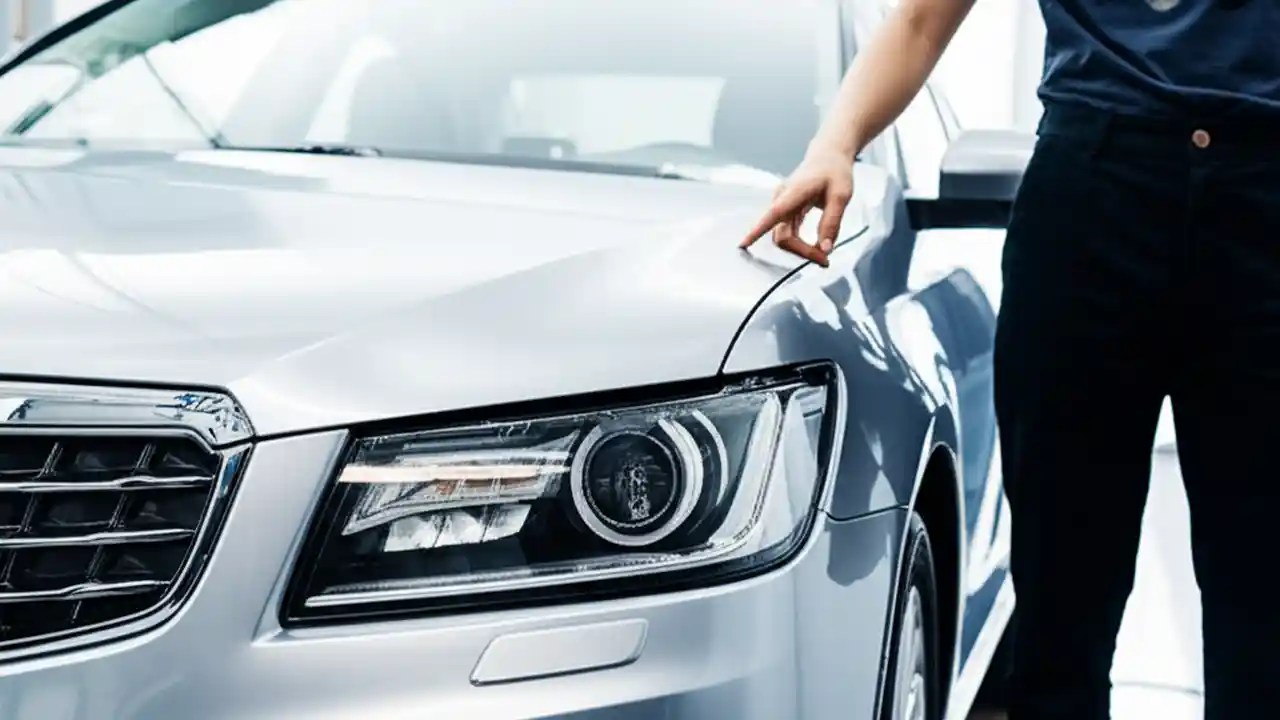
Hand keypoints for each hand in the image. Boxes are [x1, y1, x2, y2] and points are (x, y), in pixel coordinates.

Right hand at [740, 143, 854, 266]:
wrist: (828, 156)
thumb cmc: (835, 172)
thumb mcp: (841, 196)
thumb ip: (832, 222)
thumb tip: (825, 250)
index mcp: (794, 192)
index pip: (773, 214)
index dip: (757, 230)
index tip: (743, 244)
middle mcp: (782, 200)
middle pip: (782, 235)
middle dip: (801, 251)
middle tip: (826, 260)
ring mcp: (782, 206)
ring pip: (784, 237)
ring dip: (801, 250)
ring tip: (823, 256)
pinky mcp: (785, 211)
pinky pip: (787, 233)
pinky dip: (800, 244)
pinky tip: (815, 248)